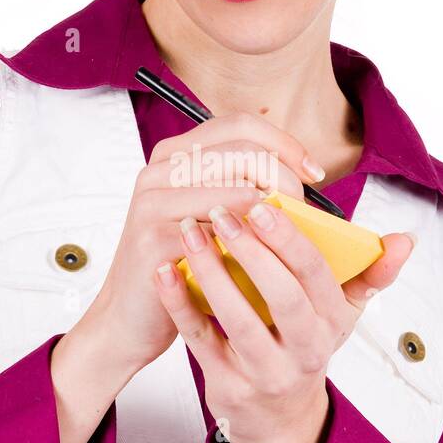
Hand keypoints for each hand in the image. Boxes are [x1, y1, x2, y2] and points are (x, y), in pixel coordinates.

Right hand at [84, 112, 330, 375]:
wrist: (129, 317)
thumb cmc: (182, 266)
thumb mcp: (211, 217)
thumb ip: (242, 187)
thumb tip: (305, 177)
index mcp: (174, 155)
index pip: (240, 125)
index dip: (284, 144)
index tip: (314, 173)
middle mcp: (158, 170)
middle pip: (243, 152)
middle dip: (286, 179)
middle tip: (304, 209)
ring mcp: (151, 203)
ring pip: (236, 191)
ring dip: (273, 216)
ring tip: (287, 237)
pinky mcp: (152, 239)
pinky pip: (219, 235)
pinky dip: (251, 247)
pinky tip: (265, 261)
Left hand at [152, 196, 415, 442]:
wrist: (278, 419)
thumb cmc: (304, 346)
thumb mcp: (342, 315)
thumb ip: (370, 273)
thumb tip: (404, 239)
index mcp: (332, 323)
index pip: (319, 276)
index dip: (292, 240)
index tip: (264, 204)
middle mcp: (305, 351)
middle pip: (284, 299)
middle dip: (254, 253)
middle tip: (224, 211)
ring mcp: (265, 372)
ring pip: (240, 322)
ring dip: (213, 275)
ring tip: (191, 234)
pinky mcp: (228, 385)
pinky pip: (201, 342)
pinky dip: (180, 306)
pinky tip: (164, 272)